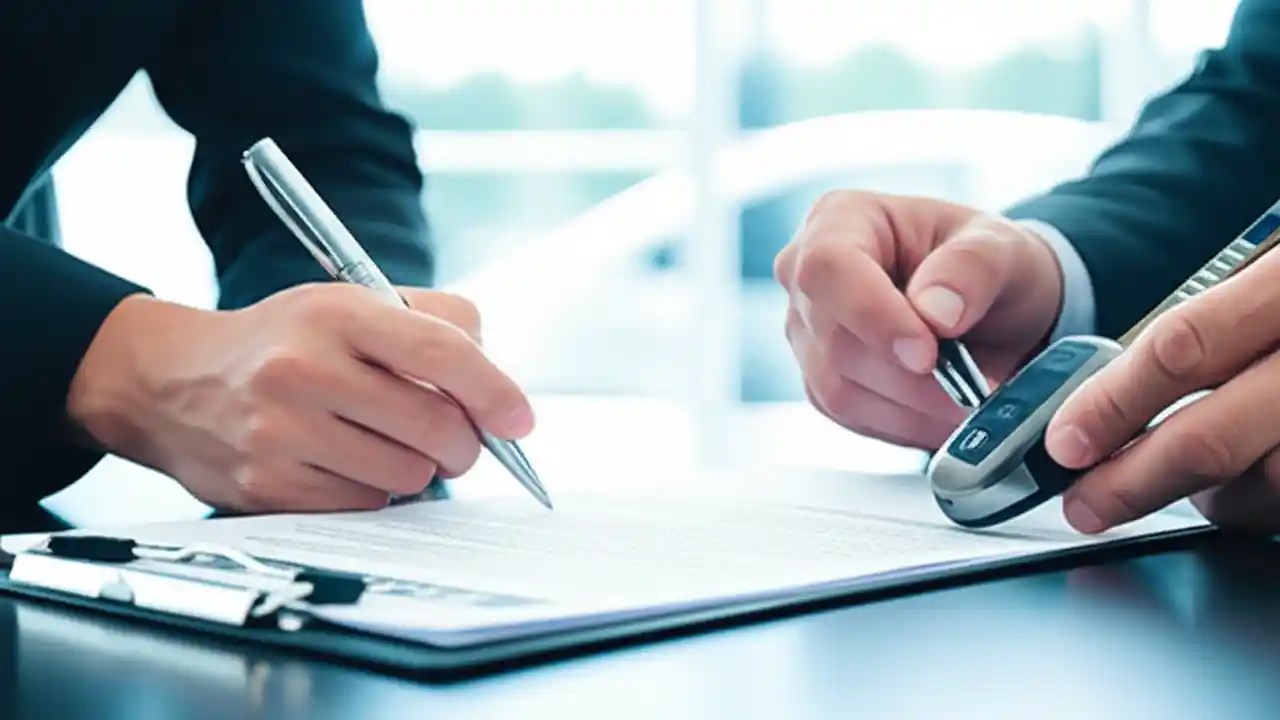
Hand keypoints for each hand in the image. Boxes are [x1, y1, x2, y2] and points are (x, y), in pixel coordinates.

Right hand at [66, 283, 532, 512]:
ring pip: (409, 474)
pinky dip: (375, 488)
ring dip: (419, 466)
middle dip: (465, 442)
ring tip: (385, 438)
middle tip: (458, 438)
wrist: (174, 382)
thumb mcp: (350, 303)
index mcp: (335, 313)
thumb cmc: (286, 341)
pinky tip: (346, 460)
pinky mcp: (268, 486)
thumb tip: (497, 384)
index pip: (441, 354)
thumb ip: (435, 325)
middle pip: (437, 427)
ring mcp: (281, 432)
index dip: (494, 392)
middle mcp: (304, 369)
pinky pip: (367, 504)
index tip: (520, 421)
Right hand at [773, 190, 1063, 448]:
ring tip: (969, 405)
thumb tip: (935, 314)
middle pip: (835, 339)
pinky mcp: (820, 380)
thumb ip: (973, 267)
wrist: (992, 306)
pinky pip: (850, 416)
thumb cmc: (986, 263)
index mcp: (841, 219)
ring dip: (912, 409)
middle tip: (975, 392)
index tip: (927, 355)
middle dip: (909, 378)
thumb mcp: (1003, 246)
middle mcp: (807, 274)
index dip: (871, 315)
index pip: (828, 268)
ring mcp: (807, 332)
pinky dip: (904, 424)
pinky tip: (942, 413)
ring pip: (839, 388)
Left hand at [1045, 249, 1279, 533]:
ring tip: (1174, 485)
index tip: (1063, 440)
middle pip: (1212, 438)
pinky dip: (1262, 507)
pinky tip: (1241, 494)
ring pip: (1264, 486)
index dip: (1112, 401)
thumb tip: (1105, 396)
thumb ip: (1214, 327)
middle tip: (1084, 504)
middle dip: (1132, 482)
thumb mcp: (1276, 280)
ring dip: (1206, 500)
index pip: (1183, 347)